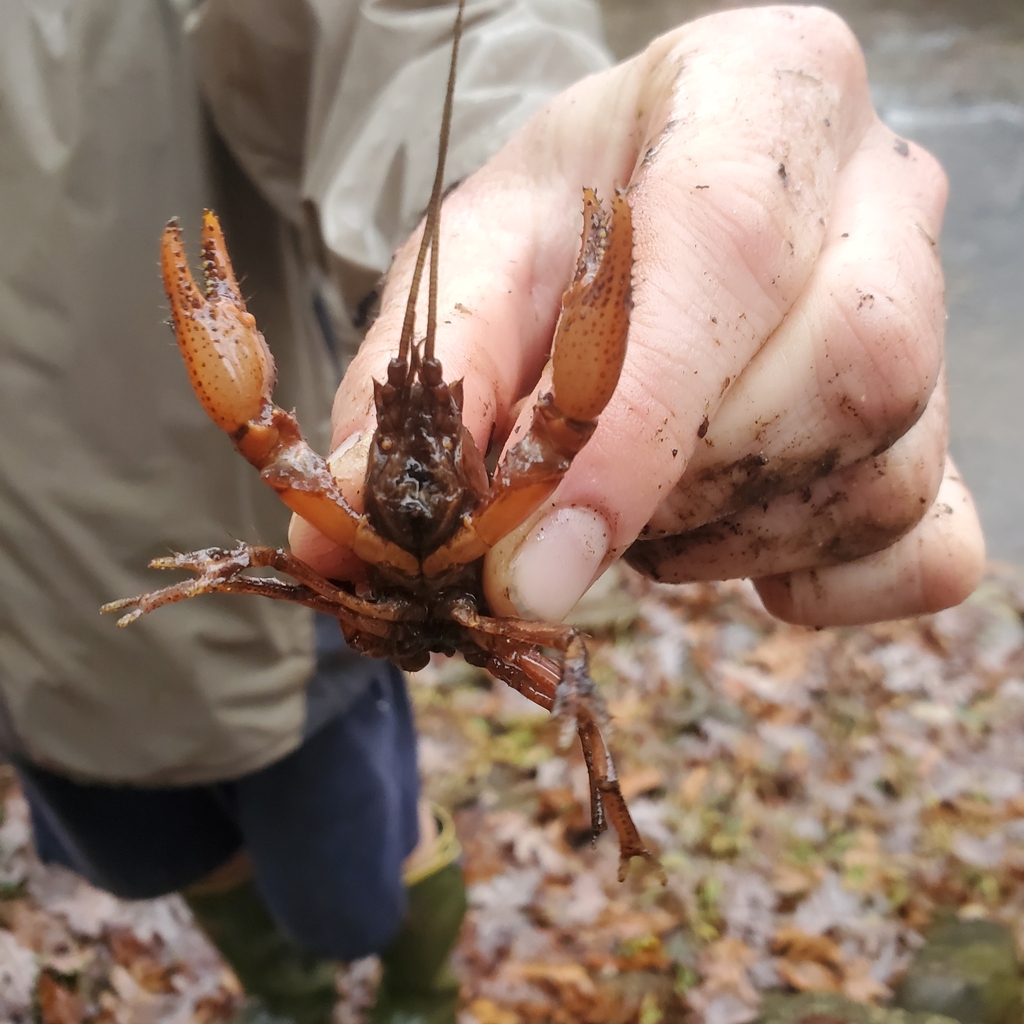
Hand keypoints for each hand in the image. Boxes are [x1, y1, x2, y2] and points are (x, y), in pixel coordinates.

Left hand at [291, 5, 983, 626]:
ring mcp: (940, 319)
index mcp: (766, 95)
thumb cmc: (565, 229)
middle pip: (833, 379)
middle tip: (574, 498)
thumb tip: (353, 532)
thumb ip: (425, 385)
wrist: (644, 213)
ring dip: (716, 534)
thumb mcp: (472, 267)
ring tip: (639, 492)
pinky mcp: (948, 434)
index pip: (730, 248)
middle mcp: (884, 197)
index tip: (534, 560)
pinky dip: (815, 585)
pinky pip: (928, 553)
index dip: (635, 425)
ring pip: (873, 479)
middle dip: (671, 488)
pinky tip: (734, 536)